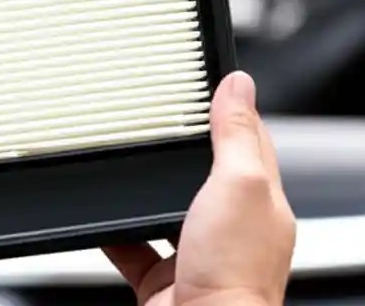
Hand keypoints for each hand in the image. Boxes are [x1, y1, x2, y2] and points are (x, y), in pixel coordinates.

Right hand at [104, 72, 295, 305]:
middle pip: (206, 175)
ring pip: (167, 210)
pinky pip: (133, 247)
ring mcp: (197, 255)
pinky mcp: (165, 279)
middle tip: (158, 120)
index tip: (211, 84)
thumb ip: (236, 135)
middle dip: (182, 149)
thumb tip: (239, 85)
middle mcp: (233, 229)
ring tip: (128, 163)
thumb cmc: (233, 276)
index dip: (232, 111)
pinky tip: (103, 218)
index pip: (251, 143)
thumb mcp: (238, 185)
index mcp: (262, 202)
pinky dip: (115, 232)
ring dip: (147, 191)